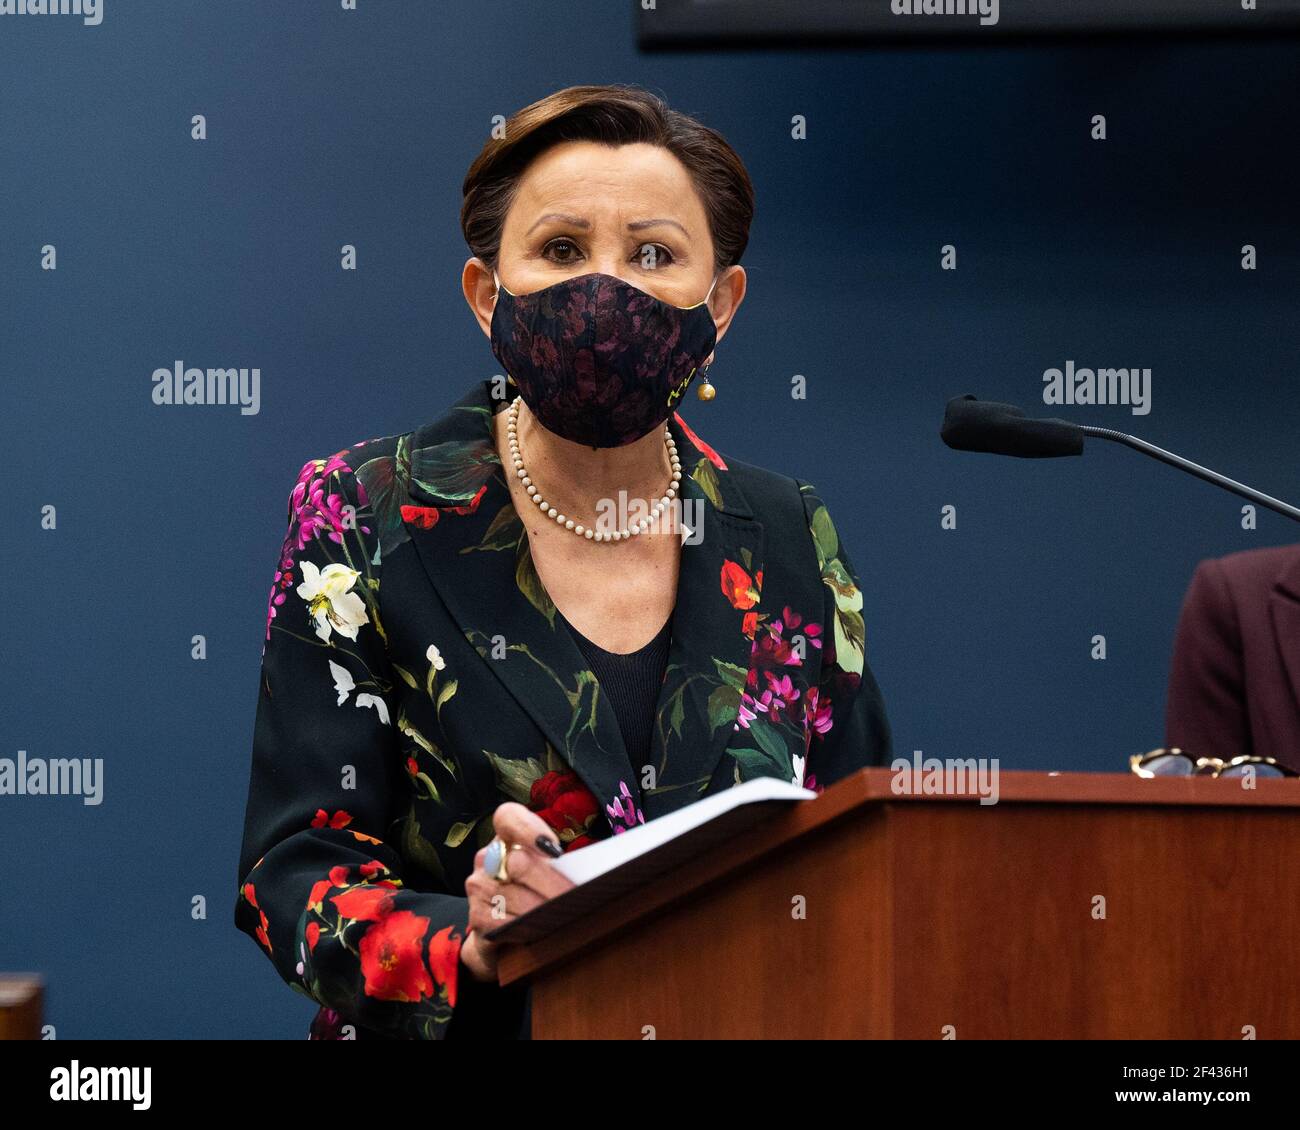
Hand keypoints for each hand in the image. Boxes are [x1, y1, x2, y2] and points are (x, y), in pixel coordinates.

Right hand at [461, 802, 575, 981]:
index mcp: (508, 836)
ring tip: (568, 917)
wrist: (509, 935)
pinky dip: (525, 928)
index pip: (508, 818)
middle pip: (519, 863)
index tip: (555, 852)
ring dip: (543, 910)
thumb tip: (595, 873)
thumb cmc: (540, 892)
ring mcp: (479, 885)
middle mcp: (489, 857)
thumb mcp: (551, 870)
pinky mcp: (477, 915)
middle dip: (553, 884)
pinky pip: (502, 921)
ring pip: (513, 895)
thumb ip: (562, 864)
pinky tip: (542, 931)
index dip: (529, 829)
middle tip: (577, 898)